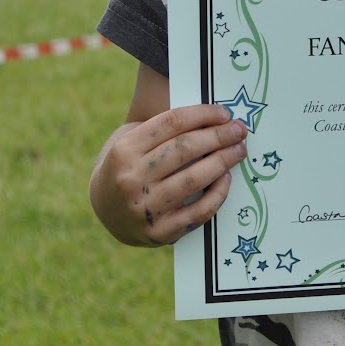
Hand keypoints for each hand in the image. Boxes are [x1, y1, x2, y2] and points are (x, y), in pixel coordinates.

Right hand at [90, 103, 247, 246]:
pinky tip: (226, 179)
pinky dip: (217, 194)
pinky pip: (198, 212)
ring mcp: (145, 208)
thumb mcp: (131, 138)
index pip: (171, 122)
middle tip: (239, 130)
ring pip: (194, 179)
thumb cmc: (127, 164)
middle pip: (185, 149)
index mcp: (124, 149)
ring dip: (222, 161)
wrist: (105, 208)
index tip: (224, 113)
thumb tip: (213, 117)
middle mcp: (132, 179)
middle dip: (218, 136)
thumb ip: (163, 128)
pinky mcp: (159, 232)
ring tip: (238, 150)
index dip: (202, 114)